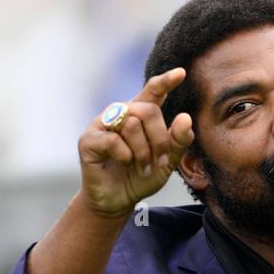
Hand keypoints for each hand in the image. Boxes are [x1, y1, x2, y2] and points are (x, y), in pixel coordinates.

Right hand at [78, 66, 194, 219]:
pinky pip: (113, 140)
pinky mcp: (89, 139)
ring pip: (131, 124)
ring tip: (142, 167)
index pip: (153, 91)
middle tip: (161, 161)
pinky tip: (124, 163)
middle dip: (159, 138)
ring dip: (143, 151)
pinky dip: (125, 155)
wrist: (119, 200)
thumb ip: (178, 141)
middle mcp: (120, 114)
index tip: (181, 73)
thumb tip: (185, 118)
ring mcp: (103, 124)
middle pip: (147, 110)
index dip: (165, 81)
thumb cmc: (141, 177)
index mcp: (140, 115)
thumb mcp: (167, 162)